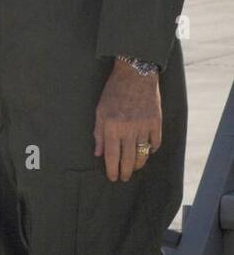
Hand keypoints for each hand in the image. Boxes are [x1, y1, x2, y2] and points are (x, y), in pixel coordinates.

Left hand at [94, 61, 160, 182]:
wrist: (135, 76)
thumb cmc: (113, 93)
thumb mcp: (100, 112)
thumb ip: (98, 134)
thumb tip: (98, 154)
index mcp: (111, 127)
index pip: (111, 155)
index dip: (112, 169)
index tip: (113, 177)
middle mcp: (128, 129)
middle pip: (128, 158)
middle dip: (126, 171)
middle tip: (124, 178)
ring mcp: (144, 126)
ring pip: (143, 153)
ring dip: (139, 164)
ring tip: (135, 168)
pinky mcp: (157, 122)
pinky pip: (156, 142)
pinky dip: (152, 149)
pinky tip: (147, 152)